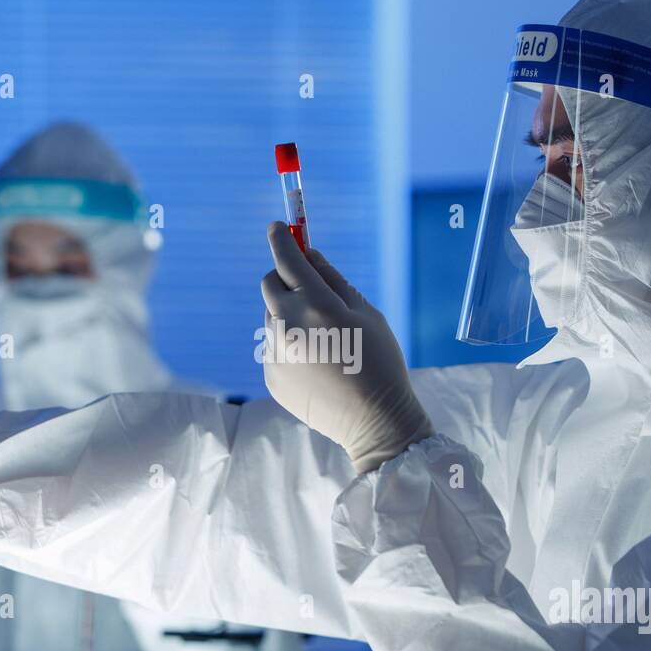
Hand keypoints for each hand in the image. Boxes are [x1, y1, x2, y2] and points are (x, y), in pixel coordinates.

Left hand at [261, 222, 433, 472]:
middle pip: (270, 284)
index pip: (289, 260)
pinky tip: (318, 366)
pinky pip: (274, 346)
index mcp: (317, 305)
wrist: (374, 422)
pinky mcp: (271, 374)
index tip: (277, 227)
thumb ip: (334, 279)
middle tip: (309, 289)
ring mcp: (275, 353)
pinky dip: (290, 345)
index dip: (282, 239)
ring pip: (271, 316)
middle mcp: (288, 326)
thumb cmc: (380, 362)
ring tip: (323, 341)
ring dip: (289, 315)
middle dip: (285, 278)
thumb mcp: (367, 313)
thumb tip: (309, 254)